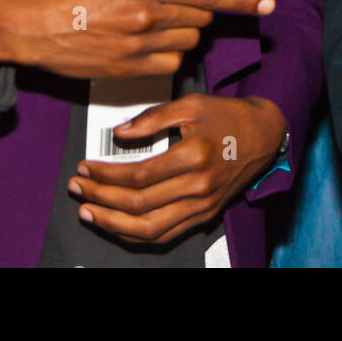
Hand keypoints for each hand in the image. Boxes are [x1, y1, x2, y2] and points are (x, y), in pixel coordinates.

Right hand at [0, 0, 273, 78]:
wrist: (22, 23)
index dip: (243, 0)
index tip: (268, 5)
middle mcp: (146, 14)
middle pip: (200, 20)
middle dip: (194, 13)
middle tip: (166, 7)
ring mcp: (137, 45)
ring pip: (187, 43)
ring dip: (181, 34)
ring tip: (148, 25)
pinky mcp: (126, 70)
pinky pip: (169, 64)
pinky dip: (166, 54)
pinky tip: (142, 44)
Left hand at [69, 94, 287, 243]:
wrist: (264, 134)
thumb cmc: (227, 116)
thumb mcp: (191, 104)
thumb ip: (153, 118)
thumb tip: (118, 134)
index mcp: (194, 156)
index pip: (138, 175)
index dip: (105, 174)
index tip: (85, 166)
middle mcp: (199, 186)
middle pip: (138, 205)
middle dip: (100, 198)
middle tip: (77, 188)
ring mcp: (203, 206)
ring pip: (149, 229)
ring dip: (112, 224)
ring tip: (88, 212)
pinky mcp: (205, 216)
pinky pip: (165, 236)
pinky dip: (136, 235)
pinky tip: (116, 225)